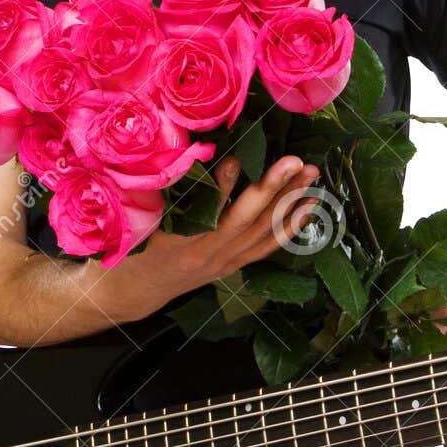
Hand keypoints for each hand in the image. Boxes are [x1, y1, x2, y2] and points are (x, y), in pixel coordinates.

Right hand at [119, 154, 320, 319]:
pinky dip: (292, 224)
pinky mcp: (238, 263)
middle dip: (273, 188)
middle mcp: (211, 253)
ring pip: (265, 230)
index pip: (206, 213)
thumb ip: (160, 194)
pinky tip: (309, 203)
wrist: (138, 290)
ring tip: (311, 173)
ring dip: (290, 200)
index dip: (223, 187)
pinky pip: (270, 244)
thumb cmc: (135, 248)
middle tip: (294, 161)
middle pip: (247, 219)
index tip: (236, 159)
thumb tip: (182, 156)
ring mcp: (228, 260)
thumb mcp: (140, 222)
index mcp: (181, 243)